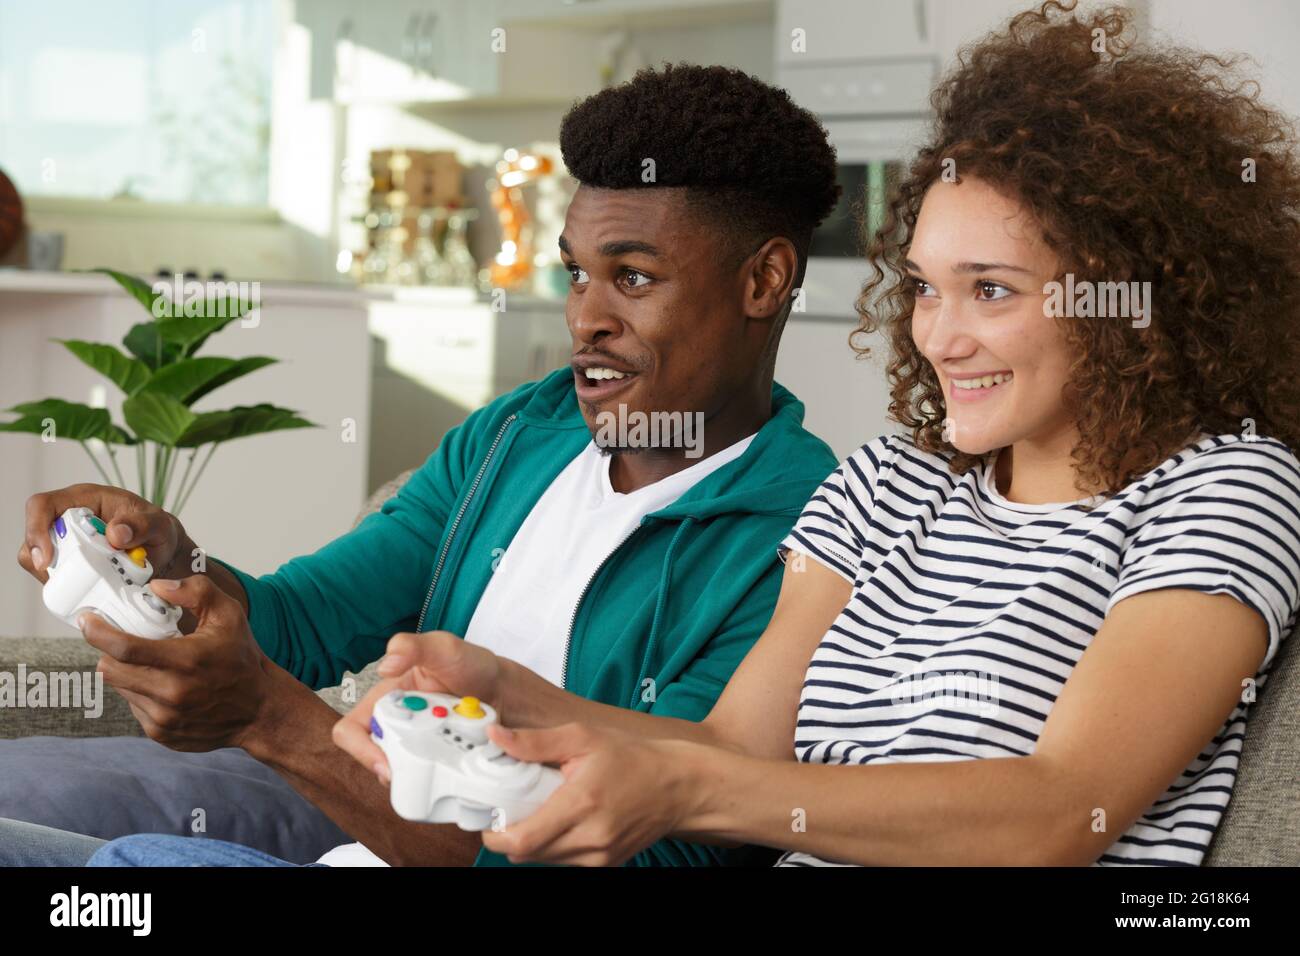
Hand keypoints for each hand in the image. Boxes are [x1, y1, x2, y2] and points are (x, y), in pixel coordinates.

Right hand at [20, 484, 196, 584]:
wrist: (165, 551)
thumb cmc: (158, 529)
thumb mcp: (159, 524)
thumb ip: (142, 525)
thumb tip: (115, 534)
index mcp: (84, 499)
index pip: (42, 505)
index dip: (35, 528)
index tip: (46, 558)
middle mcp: (68, 519)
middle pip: (34, 538)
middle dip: (45, 561)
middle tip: (71, 580)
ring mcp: (67, 543)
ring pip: (40, 561)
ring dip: (57, 577)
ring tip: (88, 585)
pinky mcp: (71, 564)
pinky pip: (56, 577)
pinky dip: (67, 587)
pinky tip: (88, 591)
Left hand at [81, 574, 276, 750]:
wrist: (259, 709)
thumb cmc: (242, 658)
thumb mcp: (229, 615)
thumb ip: (195, 591)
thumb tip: (157, 587)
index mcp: (186, 661)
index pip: (124, 648)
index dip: (98, 633)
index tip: (87, 621)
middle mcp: (172, 693)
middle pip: (111, 670)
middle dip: (110, 653)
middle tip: (123, 643)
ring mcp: (164, 717)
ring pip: (120, 688)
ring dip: (127, 673)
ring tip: (153, 665)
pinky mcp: (161, 733)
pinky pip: (133, 707)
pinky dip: (140, 693)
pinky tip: (164, 687)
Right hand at [332, 631, 507, 782]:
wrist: (505, 689)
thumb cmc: (470, 663)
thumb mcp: (443, 647)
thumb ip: (413, 646)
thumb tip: (385, 665)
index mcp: (385, 699)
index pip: (350, 731)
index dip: (360, 750)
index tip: (387, 763)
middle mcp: (395, 726)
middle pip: (375, 760)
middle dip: (395, 768)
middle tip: (426, 765)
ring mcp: (416, 746)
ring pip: (400, 774)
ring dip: (419, 774)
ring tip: (447, 761)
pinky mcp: (436, 761)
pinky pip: (427, 780)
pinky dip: (438, 777)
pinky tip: (456, 767)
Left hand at [480, 723, 691, 866]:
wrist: (678, 786)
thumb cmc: (633, 758)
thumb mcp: (583, 737)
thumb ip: (535, 742)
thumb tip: (496, 738)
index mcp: (581, 804)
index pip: (522, 841)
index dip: (495, 834)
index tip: (490, 813)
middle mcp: (590, 837)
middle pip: (527, 855)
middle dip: (510, 834)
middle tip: (512, 806)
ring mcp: (599, 856)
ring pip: (544, 860)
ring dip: (532, 840)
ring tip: (541, 809)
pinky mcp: (606, 864)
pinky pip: (565, 862)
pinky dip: (554, 845)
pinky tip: (563, 819)